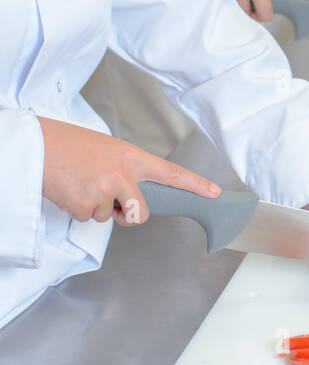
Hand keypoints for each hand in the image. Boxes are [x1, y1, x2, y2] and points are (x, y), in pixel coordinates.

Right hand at [37, 117, 220, 224]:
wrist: (38, 146)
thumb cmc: (69, 146)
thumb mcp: (106, 150)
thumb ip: (125, 170)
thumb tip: (131, 193)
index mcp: (130, 156)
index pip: (170, 173)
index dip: (195, 184)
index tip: (214, 193)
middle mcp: (122, 173)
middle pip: (141, 212)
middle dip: (128, 214)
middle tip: (110, 200)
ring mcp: (105, 190)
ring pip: (110, 217)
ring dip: (96, 207)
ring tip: (81, 184)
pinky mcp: (86, 205)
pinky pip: (89, 218)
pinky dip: (78, 209)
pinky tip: (70, 190)